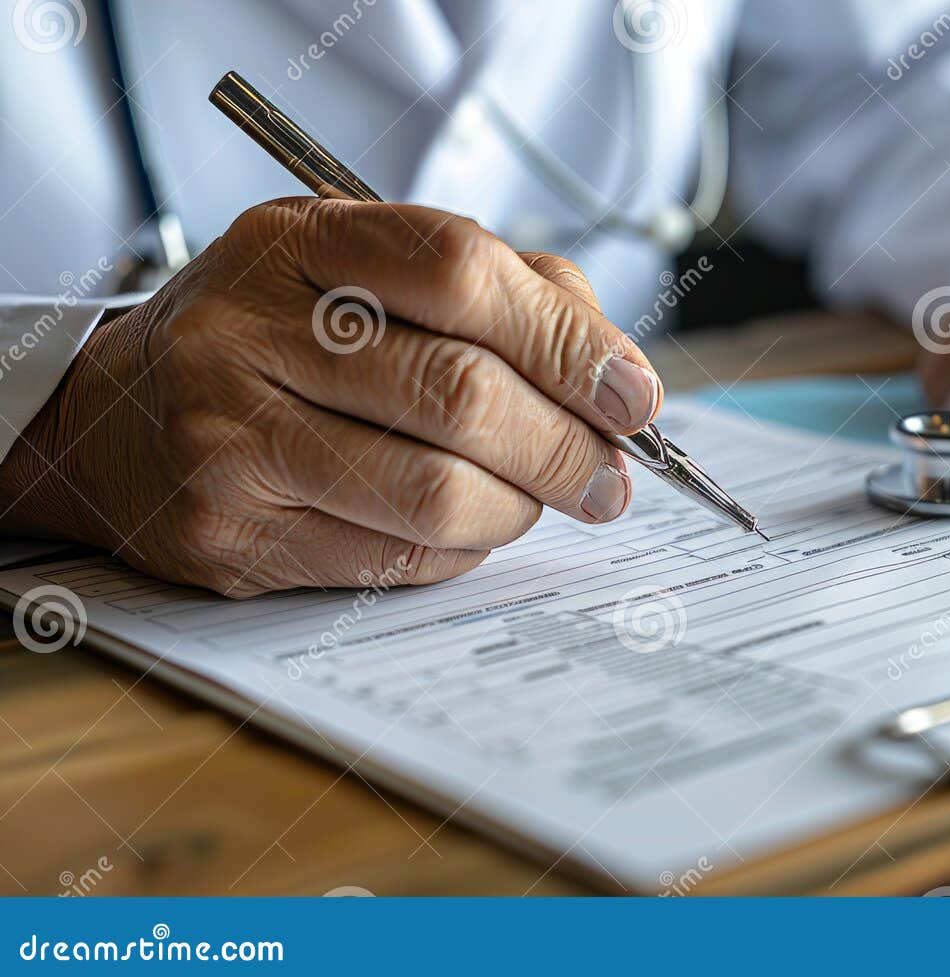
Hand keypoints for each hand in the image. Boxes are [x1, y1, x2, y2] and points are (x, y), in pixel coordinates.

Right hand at [0, 198, 660, 596]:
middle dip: (568, 447)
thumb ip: (501, 290)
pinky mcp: (232, 536)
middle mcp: (248, 334)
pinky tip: (467, 525)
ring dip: (522, 507)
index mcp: (295, 242)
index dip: (571, 340)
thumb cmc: (277, 334)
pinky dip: (463, 549)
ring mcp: (229, 440)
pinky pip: (396, 559)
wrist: (113, 419)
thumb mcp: (365, 266)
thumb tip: (618, 375)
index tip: (634, 395)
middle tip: (611, 476)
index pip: (464, 272)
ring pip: (437, 494)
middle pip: (462, 395)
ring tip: (542, 498)